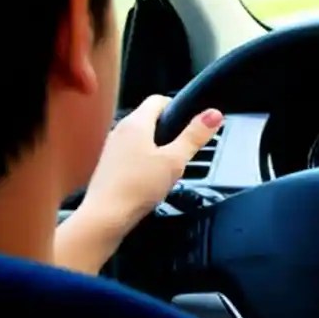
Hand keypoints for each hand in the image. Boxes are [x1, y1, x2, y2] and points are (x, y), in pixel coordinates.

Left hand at [78, 95, 223, 229]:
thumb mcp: (174, 161)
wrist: (104, 218)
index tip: (191, 125)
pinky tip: (150, 179)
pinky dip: (143, 160)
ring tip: (168, 167)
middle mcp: (120, 130)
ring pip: (140, 138)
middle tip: (183, 150)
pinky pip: (131, 154)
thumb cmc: (137, 187)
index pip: (159, 99)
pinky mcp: (108, 166)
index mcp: (135, 122)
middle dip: (169, 130)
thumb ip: (194, 136)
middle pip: (150, 119)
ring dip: (156, 147)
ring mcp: (111, 148)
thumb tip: (214, 114)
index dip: (178, 108)